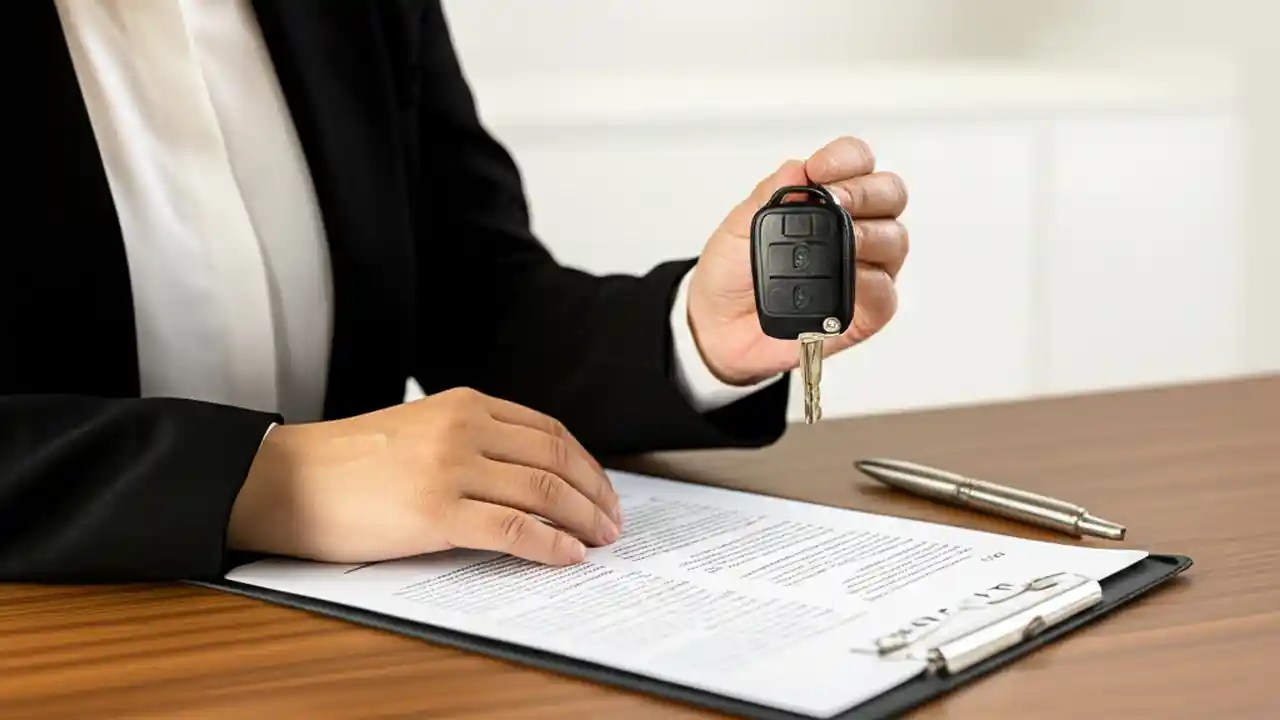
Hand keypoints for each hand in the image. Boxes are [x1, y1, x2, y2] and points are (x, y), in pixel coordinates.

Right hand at [227, 388, 621, 565]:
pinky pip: (513, 531)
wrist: (287, 481)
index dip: (587, 465)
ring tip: (600, 541)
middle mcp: (464, 428)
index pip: (550, 431)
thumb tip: (534, 476)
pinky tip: (568, 557)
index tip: (604, 490)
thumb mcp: (422, 429)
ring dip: (582, 521)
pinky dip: (549, 546)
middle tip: (614, 522)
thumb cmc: (350, 463)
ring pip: (543, 493)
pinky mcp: (434, 513)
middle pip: (556, 461)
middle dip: (594, 495)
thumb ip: (474, 440)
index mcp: (465, 403)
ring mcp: (450, 469)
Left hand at [686, 137, 908, 384]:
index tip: (820, 169)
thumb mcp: (740, 224)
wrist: (718, 325)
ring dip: (868, 234)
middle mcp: (856, 227)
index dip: (847, 158)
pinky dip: (869, 281)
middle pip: (890, 194)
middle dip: (864, 192)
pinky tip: (845, 279)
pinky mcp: (866, 310)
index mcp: (828, 199)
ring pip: (894, 239)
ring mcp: (865, 268)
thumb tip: (799, 169)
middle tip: (834, 202)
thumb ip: (771, 193)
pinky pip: (885, 290)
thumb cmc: (732, 272)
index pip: (858, 162)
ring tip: (836, 242)